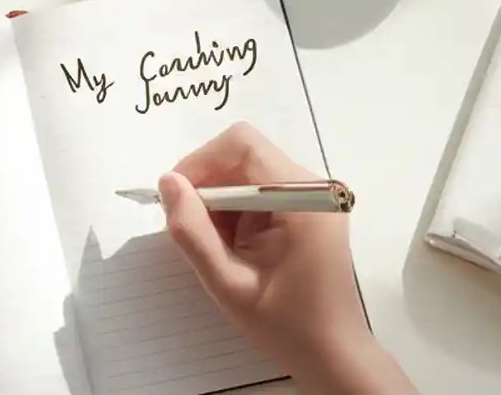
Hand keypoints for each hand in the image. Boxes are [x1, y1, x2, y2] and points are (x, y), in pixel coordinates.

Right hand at [158, 123, 413, 394]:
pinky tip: (235, 246)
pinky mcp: (309, 208)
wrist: (333, 354)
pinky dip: (236, 211)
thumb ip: (193, 231)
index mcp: (303, 198)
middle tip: (195, 232)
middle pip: (244, 155)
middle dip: (208, 186)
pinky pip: (260, 190)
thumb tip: (167, 183)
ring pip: (247, 171)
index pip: (242, 146)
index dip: (200, 163)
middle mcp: (314, 186)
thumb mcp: (227, 283)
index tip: (177, 201)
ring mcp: (315, 195)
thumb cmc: (284, 325)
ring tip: (219, 247)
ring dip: (220, 201)